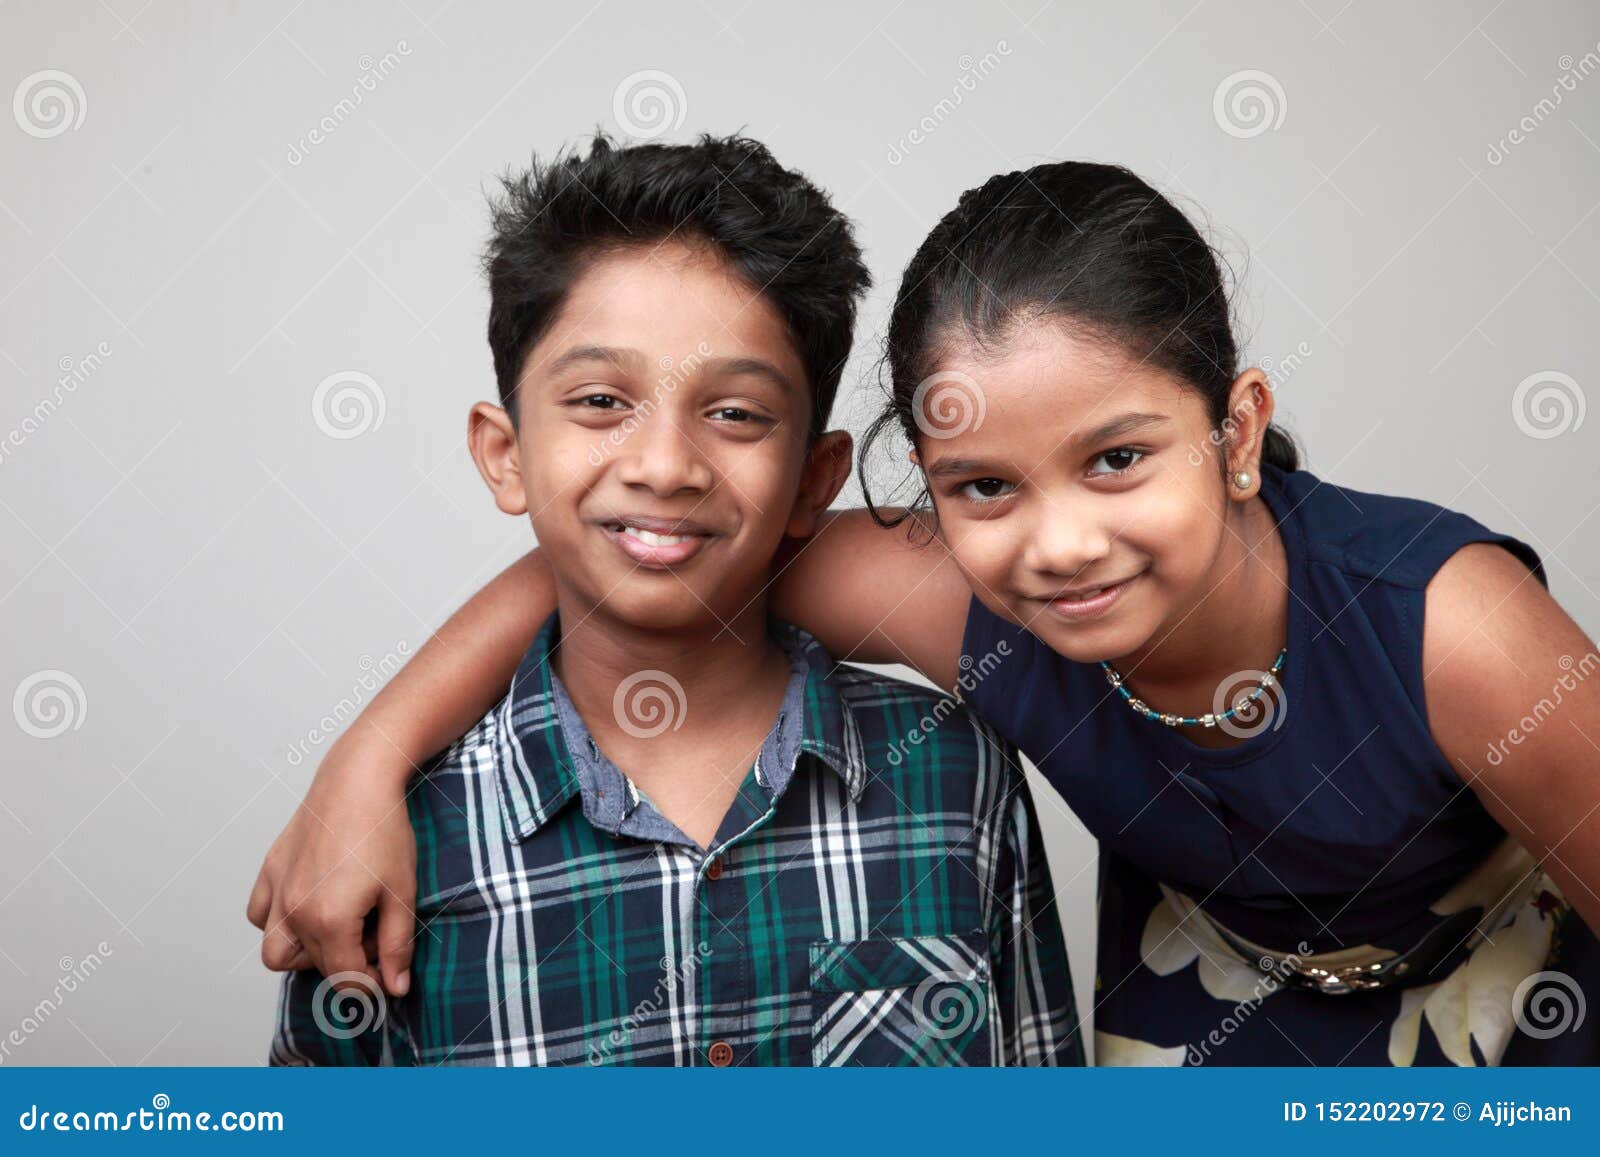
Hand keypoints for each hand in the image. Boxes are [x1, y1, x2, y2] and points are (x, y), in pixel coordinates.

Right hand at [247, 743, 416, 996]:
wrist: (358, 779)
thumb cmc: (385, 831)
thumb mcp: (402, 892)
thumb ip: (397, 945)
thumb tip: (396, 987)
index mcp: (329, 920)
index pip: (345, 979)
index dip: (372, 985)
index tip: (389, 974)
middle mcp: (294, 911)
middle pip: (316, 967)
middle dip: (349, 961)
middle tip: (376, 932)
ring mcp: (277, 890)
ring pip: (276, 952)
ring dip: (306, 951)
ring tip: (341, 923)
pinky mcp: (269, 870)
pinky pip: (261, 916)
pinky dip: (280, 922)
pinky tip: (312, 903)